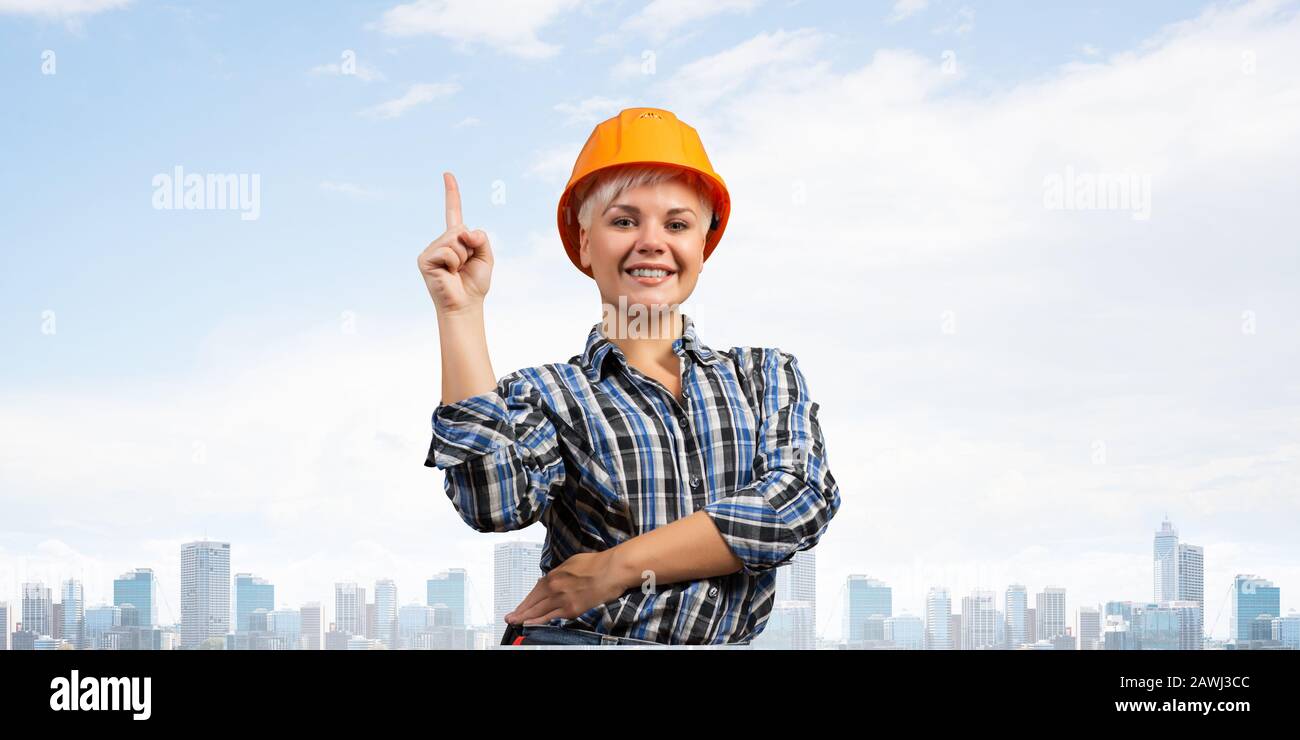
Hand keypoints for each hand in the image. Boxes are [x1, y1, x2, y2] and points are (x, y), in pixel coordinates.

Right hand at [417, 171, 493, 314]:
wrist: (465, 305)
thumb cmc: (474, 283)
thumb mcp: (486, 256)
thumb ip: (481, 238)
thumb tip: (465, 230)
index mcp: (454, 239)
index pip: (453, 212)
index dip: (452, 193)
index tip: (447, 174)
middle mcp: (440, 242)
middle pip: (461, 228)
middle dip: (470, 247)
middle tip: (465, 266)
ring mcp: (430, 250)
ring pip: (454, 239)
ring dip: (462, 256)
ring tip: (457, 271)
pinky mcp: (424, 259)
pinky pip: (447, 250)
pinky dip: (453, 262)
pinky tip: (448, 274)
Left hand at [503, 551, 630, 625]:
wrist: (613, 569)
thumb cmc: (597, 564)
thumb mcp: (572, 563)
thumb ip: (559, 574)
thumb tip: (551, 580)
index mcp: (554, 575)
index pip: (534, 590)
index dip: (525, 600)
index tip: (518, 606)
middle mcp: (555, 586)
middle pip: (532, 602)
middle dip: (519, 611)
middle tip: (509, 617)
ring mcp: (562, 598)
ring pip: (538, 610)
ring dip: (524, 617)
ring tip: (515, 622)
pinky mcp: (572, 609)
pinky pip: (551, 617)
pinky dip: (538, 621)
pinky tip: (529, 623)